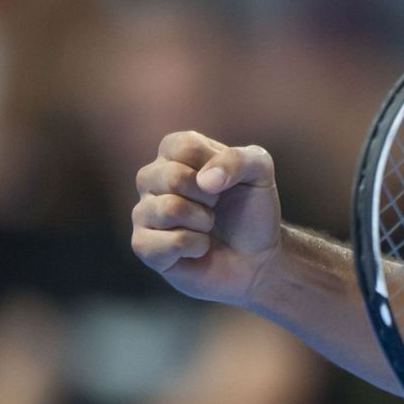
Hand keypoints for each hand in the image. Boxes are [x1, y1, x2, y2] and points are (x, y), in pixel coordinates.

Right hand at [132, 132, 282, 306]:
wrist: (256, 256)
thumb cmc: (252, 209)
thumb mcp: (259, 171)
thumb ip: (239, 159)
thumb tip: (204, 181)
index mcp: (173, 152)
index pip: (184, 146)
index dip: (217, 167)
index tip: (225, 181)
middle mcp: (151, 178)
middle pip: (173, 177)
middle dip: (210, 197)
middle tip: (216, 207)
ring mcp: (143, 212)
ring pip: (169, 209)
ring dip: (204, 222)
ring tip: (207, 226)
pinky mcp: (144, 246)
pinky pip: (171, 242)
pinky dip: (198, 246)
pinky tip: (199, 247)